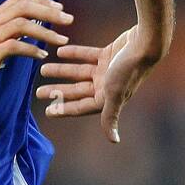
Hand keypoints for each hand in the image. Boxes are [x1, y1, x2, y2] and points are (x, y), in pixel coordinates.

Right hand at [0, 0, 72, 98]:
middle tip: (68, 19)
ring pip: (23, 24)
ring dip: (46, 31)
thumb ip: (4, 36)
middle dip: (49, 11)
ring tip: (62, 40)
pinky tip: (42, 57)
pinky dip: (32, 50)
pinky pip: (16, 46)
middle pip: (24, 6)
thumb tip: (23, 36)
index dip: (41, 0)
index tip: (58, 8)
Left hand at [35, 25, 168, 142]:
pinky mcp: (109, 54)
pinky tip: (60, 52)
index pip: (80, 107)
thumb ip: (110, 117)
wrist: (146, 43)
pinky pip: (87, 55)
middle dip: (58, 91)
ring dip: (61, 71)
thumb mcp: (115, 94)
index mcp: (106, 98)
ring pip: (79, 72)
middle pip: (76, 91)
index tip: (47, 111)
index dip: (63, 109)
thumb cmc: (129, 70)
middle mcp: (107, 86)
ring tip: (43, 69)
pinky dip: (74, 53)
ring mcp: (107, 70)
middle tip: (39, 92)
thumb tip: (114, 141)